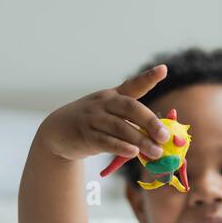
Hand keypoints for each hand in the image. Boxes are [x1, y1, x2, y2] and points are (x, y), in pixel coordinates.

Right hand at [36, 64, 171, 162]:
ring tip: (156, 152)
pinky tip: (133, 152)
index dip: (148, 78)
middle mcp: (103, 104)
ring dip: (140, 140)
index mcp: (112, 96)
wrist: (56, 132)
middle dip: (150, 121)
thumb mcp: (108, 113)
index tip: (163, 70)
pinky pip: (105, 141)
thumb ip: (131, 120)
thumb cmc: (91, 123)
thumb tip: (159, 134)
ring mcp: (93, 119)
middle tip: (165, 136)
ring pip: (120, 127)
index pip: (132, 85)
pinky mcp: (85, 136)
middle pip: (130, 108)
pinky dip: (120, 147)